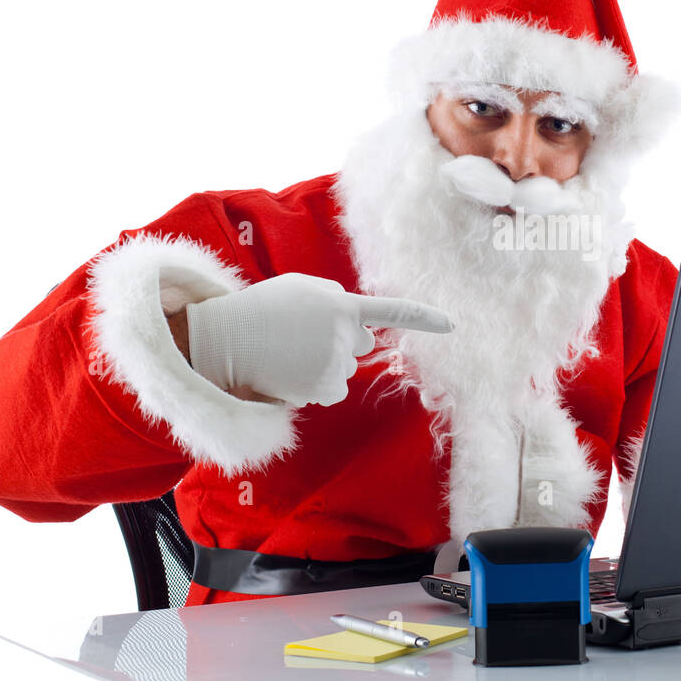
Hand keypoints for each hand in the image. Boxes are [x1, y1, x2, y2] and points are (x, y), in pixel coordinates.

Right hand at [185, 273, 451, 406]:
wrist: (227, 340)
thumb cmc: (263, 310)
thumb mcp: (302, 289)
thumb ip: (338, 301)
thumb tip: (363, 329)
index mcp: (342, 305)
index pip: (392, 312)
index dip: (424, 319)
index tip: (453, 325)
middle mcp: (346, 335)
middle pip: (361, 344)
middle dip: (341, 342)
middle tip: (302, 335)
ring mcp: (336, 364)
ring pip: (344, 370)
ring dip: (322, 365)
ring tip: (288, 353)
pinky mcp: (324, 389)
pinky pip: (332, 391)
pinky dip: (314, 386)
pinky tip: (291, 373)